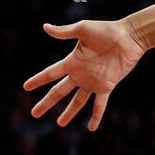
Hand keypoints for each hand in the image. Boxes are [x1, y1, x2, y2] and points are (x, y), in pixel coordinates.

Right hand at [23, 18, 146, 130]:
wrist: (129, 37)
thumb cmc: (107, 30)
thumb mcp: (83, 29)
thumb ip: (65, 32)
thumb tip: (45, 27)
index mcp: (72, 61)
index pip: (51, 73)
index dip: (38, 80)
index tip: (26, 87)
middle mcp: (80, 74)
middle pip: (59, 91)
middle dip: (47, 102)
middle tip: (34, 114)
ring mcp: (93, 82)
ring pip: (77, 101)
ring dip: (69, 113)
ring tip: (60, 124)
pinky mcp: (107, 86)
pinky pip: (100, 104)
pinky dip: (96, 116)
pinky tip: (91, 128)